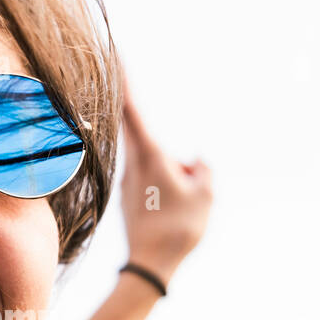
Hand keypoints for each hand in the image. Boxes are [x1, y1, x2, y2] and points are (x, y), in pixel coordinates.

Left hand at [117, 76, 213, 287]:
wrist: (151, 266)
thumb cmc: (179, 228)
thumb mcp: (206, 194)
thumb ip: (203, 169)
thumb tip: (195, 161)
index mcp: (150, 156)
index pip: (132, 109)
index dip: (124, 79)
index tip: (113, 53)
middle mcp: (133, 165)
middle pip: (143, 133)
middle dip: (139, 116)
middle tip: (124, 77)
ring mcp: (129, 182)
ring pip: (157, 163)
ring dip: (171, 173)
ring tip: (179, 204)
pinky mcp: (131, 198)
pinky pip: (156, 181)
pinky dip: (168, 186)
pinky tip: (174, 213)